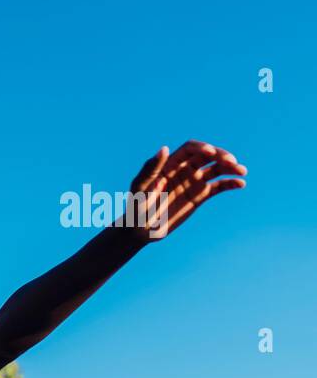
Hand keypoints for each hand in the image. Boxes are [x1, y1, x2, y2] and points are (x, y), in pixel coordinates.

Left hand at [124, 140, 246, 240]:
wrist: (140, 230)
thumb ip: (151, 168)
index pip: (191, 148)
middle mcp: (183, 169)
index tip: (211, 153)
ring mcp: (193, 182)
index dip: (203, 148)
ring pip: (216, 170)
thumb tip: (164, 148)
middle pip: (207, 156)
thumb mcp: (140, 187)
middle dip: (221, 156)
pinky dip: (230, 183)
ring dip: (230, 168)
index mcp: (169, 163)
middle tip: (232, 162)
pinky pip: (218, 187)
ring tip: (242, 171)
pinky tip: (240, 184)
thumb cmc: (135, 206)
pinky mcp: (199, 196)